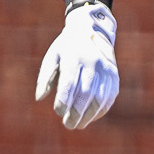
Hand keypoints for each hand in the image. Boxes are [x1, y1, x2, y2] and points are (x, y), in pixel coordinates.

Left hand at [34, 1, 118, 128]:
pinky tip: (91, 117)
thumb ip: (45, 77)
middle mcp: (92, 62)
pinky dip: (100, 110)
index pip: (69, 83)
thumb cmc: (66, 47)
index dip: (64, 100)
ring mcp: (106, 69)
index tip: (58, 111)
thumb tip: (39, 98)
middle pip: (85, 93)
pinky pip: (109, 97)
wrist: (90, 29)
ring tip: (78, 124)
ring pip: (99, 98)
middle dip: (76, 112)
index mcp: (74, 56)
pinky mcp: (114, 75)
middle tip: (68, 124)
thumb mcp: (52, 56)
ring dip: (89, 115)